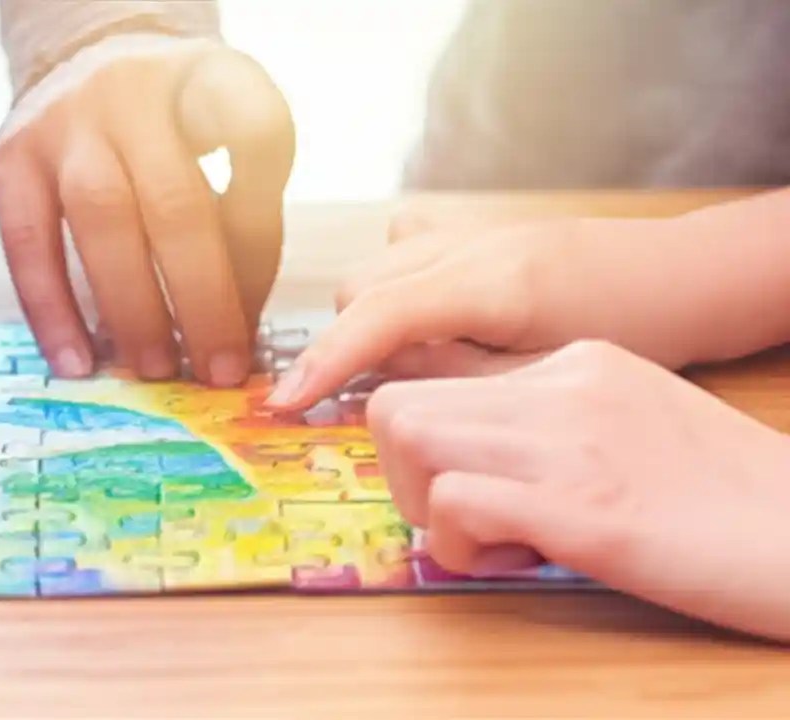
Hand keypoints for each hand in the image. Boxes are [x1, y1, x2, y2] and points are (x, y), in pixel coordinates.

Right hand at [0, 37, 293, 385]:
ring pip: (101, 217)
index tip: (261, 320)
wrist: (88, 59)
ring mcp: (66, 120)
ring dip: (131, 307)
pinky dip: (52, 309)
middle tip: (217, 371)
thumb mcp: (232, 132)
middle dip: (202, 298)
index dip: (265, 238)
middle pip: (175, 201)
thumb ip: (246, 213)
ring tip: (153, 369)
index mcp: (210, 77)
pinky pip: (28, 241)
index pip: (256, 148)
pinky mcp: (12, 155)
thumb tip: (236, 326)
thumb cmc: (177, 120)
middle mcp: (134, 91)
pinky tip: (75, 361)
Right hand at [266, 213, 729, 409]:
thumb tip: (380, 378)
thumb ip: (454, 376)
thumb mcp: (542, 375)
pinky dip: (395, 281)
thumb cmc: (635, 335)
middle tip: (377, 394)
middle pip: (361, 288)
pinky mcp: (476, 226)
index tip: (283, 403)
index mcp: (490, 285)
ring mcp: (471, 227)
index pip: (378, 318)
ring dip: (372, 314)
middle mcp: (469, 243)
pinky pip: (404, 244)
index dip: (323, 362)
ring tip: (409, 359)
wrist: (684, 277)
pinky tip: (426, 313)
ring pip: (375, 265)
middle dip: (351, 343)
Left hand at [368, 340, 789, 641]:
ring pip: (407, 438)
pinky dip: (458, 547)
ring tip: (490, 539)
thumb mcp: (631, 419)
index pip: (433, 376)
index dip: (424, 444)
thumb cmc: (725, 496)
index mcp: (575, 362)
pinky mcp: (581, 507)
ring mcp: (569, 441)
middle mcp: (562, 385)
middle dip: (405, 475)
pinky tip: (522, 561)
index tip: (458, 484)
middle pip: (397, 404)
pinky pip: (452, 503)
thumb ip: (552, 420)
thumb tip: (469, 453)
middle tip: (463, 518)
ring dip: (425, 506)